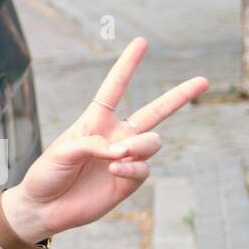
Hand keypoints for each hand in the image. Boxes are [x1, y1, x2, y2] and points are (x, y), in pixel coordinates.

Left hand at [4, 37, 208, 241]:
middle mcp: (116, 135)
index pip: (115, 87)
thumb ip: (94, 144)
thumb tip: (124, 149)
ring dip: (140, 145)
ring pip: (152, 142)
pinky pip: (144, 168)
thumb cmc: (48, 172)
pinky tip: (115, 171)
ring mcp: (126, 157)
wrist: (45, 207)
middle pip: (155, 111)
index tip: (142, 42)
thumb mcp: (63, 151)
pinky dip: (132, 167)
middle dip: (179, 95)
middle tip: (203, 80)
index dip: (128, 64)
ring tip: (118, 156)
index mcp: (95, 119)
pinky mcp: (130, 180)